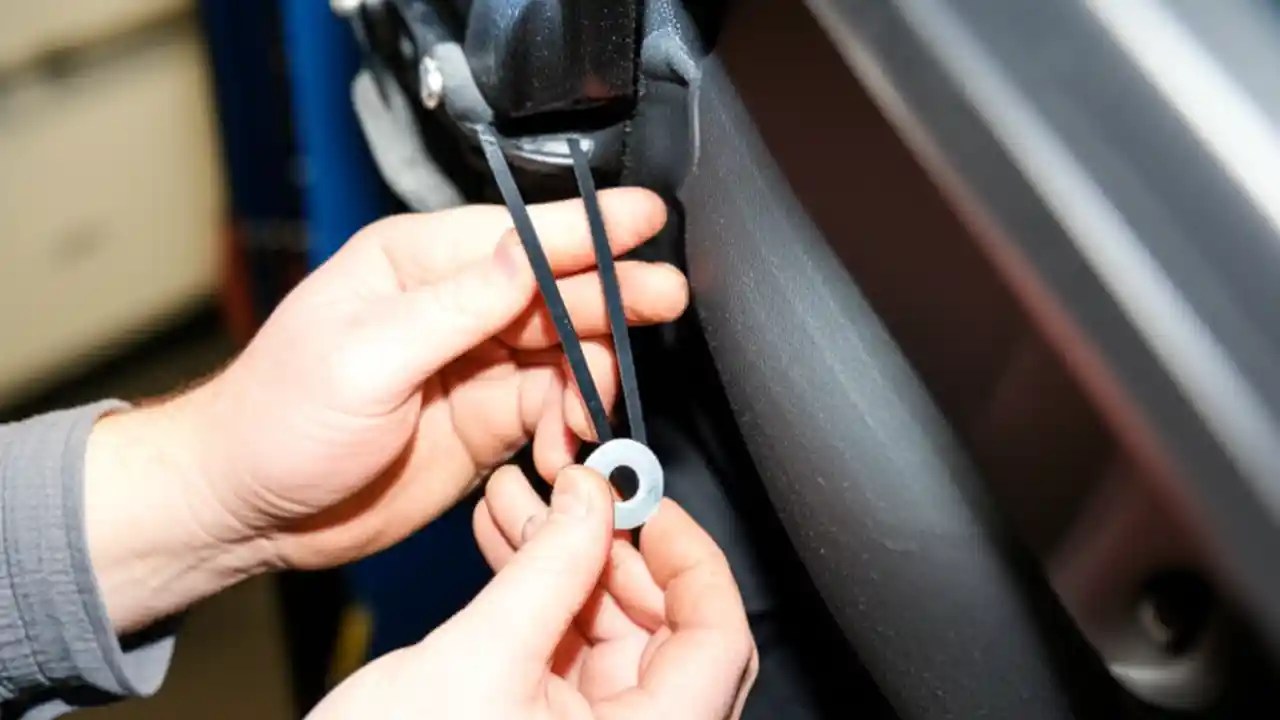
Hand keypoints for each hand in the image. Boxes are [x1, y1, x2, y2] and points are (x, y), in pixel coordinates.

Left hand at [84, 190, 686, 631]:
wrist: (251, 507)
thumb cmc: (280, 418)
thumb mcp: (364, 355)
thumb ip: (455, 306)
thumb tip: (529, 256)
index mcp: (416, 266)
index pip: (518, 237)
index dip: (585, 229)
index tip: (645, 220)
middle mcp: (453, 308)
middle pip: (554, 290)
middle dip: (611, 295)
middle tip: (662, 299)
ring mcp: (472, 366)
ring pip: (561, 353)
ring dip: (591, 375)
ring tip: (596, 406)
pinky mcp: (484, 421)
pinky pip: (549, 410)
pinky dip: (569, 426)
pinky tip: (568, 444)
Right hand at [308, 466, 758, 719]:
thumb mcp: (479, 656)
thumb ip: (548, 566)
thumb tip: (593, 496)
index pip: (718, 637)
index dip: (689, 556)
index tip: (644, 501)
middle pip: (668, 628)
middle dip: (613, 548)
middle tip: (573, 493)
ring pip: (612, 631)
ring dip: (568, 561)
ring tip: (519, 499)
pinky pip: (569, 649)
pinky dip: (542, 595)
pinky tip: (506, 541)